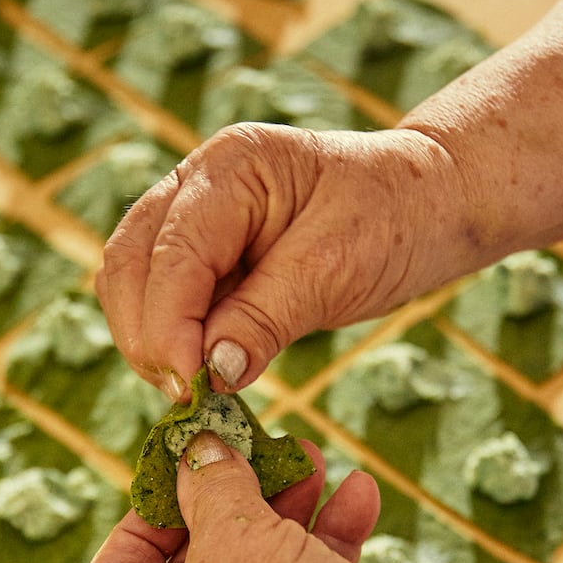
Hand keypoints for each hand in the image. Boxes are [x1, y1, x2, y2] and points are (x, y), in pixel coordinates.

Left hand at [81, 431, 388, 562]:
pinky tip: (358, 495)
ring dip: (286, 508)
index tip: (185, 469)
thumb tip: (197, 449)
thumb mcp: (234, 537)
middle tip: (258, 447)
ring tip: (313, 458)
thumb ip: (210, 484)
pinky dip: (325, 540)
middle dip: (234, 496)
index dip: (145, 513)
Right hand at [97, 123, 467, 397]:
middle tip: (186, 397)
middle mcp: (200, 181)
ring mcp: (196, 214)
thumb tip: (210, 373)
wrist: (433, 203)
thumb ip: (267, 316)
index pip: (173, 251)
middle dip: (147, 334)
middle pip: (130, 262)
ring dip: (151, 340)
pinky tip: (205, 372)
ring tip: (195, 390)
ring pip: (133, 282)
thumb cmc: (395, 219)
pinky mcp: (207, 252)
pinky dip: (172, 337)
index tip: (188, 387)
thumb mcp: (338, 268)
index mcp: (234, 165)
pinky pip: (165, 297)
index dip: (169, 325)